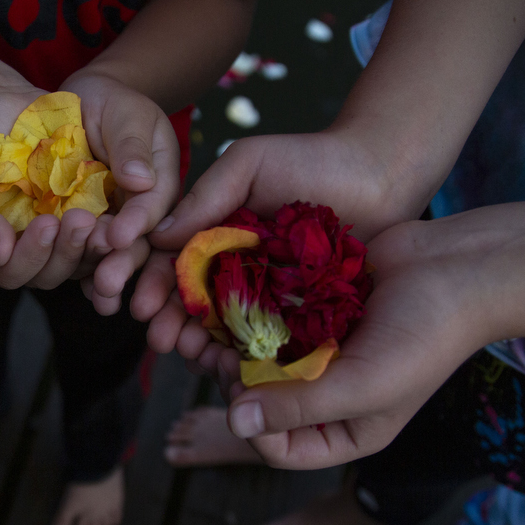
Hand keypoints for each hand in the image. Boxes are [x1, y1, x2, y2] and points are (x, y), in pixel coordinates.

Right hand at [0, 85, 91, 290]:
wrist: (5, 109)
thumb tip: (0, 253)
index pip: (10, 272)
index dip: (29, 256)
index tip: (47, 224)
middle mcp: (23, 252)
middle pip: (46, 275)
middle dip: (66, 252)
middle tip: (82, 221)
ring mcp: (54, 241)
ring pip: (76, 264)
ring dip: (92, 249)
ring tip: (105, 222)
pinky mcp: (80, 222)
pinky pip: (99, 242)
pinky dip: (110, 237)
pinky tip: (120, 220)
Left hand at [61, 72, 179, 314]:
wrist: (81, 106)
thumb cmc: (113, 104)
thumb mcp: (127, 113)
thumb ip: (131, 144)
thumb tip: (140, 179)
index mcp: (160, 184)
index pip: (153, 207)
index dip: (137, 223)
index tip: (118, 236)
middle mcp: (143, 212)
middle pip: (140, 245)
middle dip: (125, 265)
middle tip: (108, 284)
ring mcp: (115, 225)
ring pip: (115, 257)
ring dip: (105, 276)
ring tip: (98, 295)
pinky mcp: (86, 232)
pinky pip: (86, 256)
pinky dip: (81, 272)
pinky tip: (79, 292)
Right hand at [133, 127, 431, 338]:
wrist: (381, 175)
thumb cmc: (313, 159)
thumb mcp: (249, 164)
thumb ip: (204, 196)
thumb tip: (156, 238)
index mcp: (214, 233)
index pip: (173, 265)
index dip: (154, 287)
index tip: (142, 307)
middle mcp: (234, 268)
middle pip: (191, 304)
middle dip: (171, 324)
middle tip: (161, 342)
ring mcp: (264, 294)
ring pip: (222, 328)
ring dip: (200, 345)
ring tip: (190, 355)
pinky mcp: (297, 313)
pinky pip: (265, 339)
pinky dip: (243, 354)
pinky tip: (230, 365)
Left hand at [210, 218, 485, 470]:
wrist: (459, 269)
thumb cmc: (424, 338)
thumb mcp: (364, 385)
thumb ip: (299, 406)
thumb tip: (234, 425)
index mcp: (345, 431)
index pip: (280, 450)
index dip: (253, 428)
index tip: (242, 388)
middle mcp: (327, 396)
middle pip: (261, 404)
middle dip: (235, 381)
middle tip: (219, 351)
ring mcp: (318, 353)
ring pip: (257, 360)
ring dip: (236, 344)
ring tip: (220, 324)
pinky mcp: (313, 314)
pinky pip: (269, 321)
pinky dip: (253, 311)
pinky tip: (238, 295)